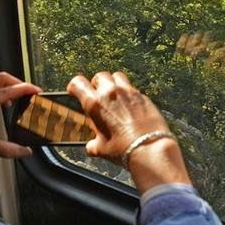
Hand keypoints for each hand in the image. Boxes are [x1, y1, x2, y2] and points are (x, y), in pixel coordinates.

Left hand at [0, 70, 41, 161]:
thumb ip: (9, 149)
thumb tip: (25, 151)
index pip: (6, 91)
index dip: (24, 89)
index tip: (36, 90)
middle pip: (0, 78)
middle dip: (17, 83)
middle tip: (29, 92)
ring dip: (7, 84)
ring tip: (17, 95)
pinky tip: (4, 102)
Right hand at [67, 71, 190, 192]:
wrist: (149, 147)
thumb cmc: (123, 149)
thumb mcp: (100, 149)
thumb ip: (93, 143)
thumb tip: (92, 146)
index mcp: (94, 103)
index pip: (78, 83)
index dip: (75, 87)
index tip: (76, 92)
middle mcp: (111, 93)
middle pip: (100, 76)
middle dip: (97, 84)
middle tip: (99, 95)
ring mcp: (129, 92)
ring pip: (118, 77)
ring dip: (114, 84)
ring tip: (115, 96)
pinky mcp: (143, 96)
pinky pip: (133, 89)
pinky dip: (129, 95)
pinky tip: (130, 107)